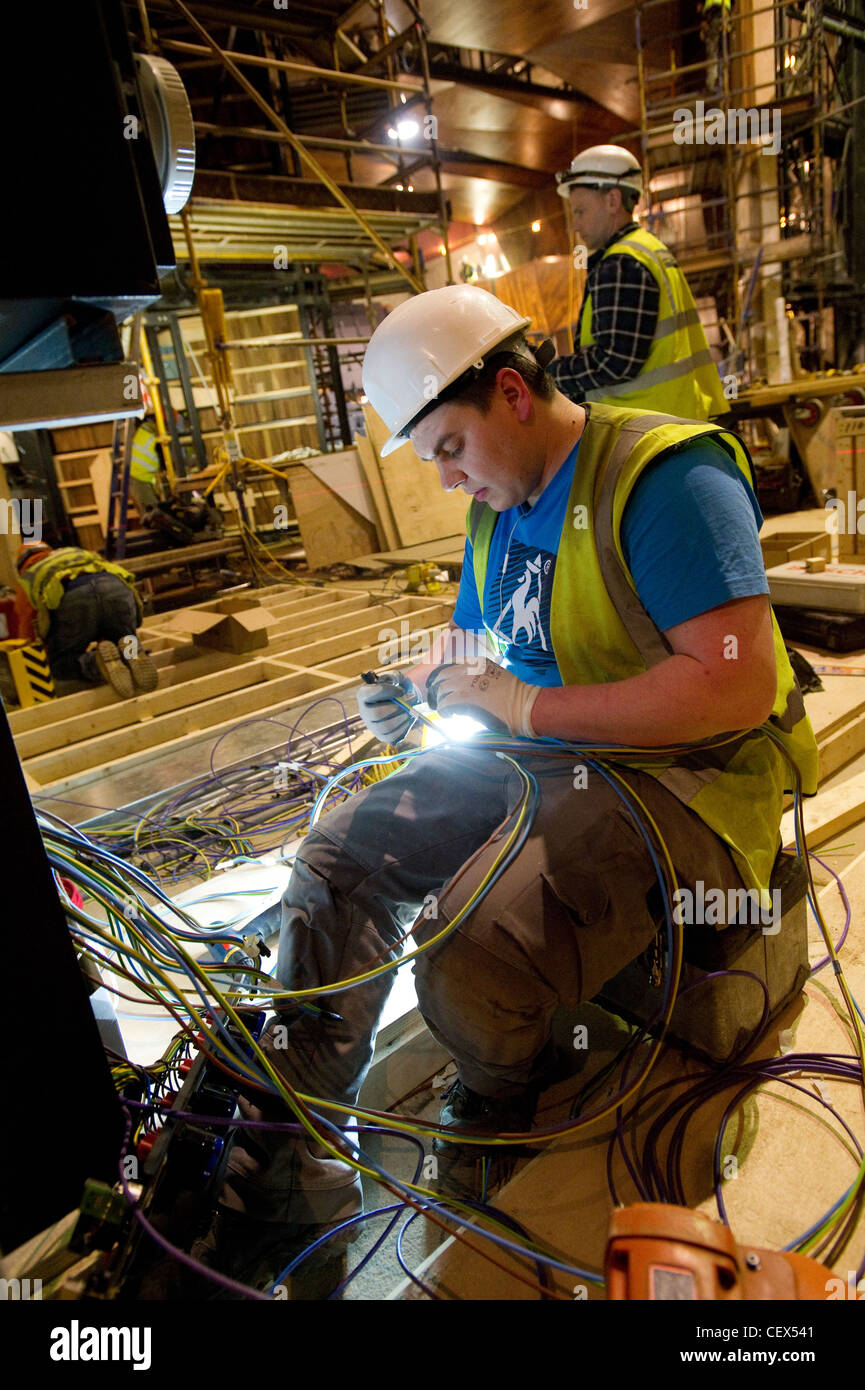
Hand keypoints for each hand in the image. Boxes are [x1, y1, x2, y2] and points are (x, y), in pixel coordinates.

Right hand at [356, 672, 420, 744]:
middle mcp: (364, 712)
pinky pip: (392, 737)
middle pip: (376, 714)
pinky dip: (404, 728)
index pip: (368, 693)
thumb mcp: (396, 677)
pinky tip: (410, 719)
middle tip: (410, 703)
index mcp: (364, 695)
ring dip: (402, 719)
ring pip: (385, 727)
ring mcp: (372, 726)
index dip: (386, 691)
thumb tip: (395, 685)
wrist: (404, 701)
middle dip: (397, 708)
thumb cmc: (398, 688)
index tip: (401, 690)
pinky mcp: (382, 737)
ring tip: (412, 711)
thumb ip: (394, 677)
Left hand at [426, 659, 540, 736]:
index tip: (441, 684)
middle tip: (436, 698)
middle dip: (436, 687)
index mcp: (478, 662)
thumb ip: (479, 679)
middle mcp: (470, 668)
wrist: (525, 706)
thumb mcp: (495, 677)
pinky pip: (445, 703)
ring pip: (442, 689)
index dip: (444, 676)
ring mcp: (467, 682)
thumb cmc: (515, 696)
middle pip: (442, 675)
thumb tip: (467, 690)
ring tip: (444, 709)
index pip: (451, 664)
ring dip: (440, 701)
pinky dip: (443, 710)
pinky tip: (448, 715)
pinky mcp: (465, 698)